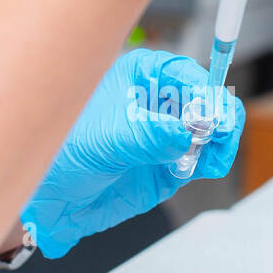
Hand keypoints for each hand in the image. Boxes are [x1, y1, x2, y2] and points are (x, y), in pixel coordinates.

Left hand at [22, 49, 244, 258]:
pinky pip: (204, 159)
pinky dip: (212, 162)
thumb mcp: (106, 138)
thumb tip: (186, 134)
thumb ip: (149, 135)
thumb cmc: (63, 153)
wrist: (51, 200)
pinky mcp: (171, 165)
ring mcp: (167, 135)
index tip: (214, 111)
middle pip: (206, 99)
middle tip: (221, 133)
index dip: (206, 89)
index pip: (185, 73)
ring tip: (213, 156)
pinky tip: (205, 166)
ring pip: (212, 130)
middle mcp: (158, 103)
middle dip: (220, 115)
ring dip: (220, 141)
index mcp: (139, 76)